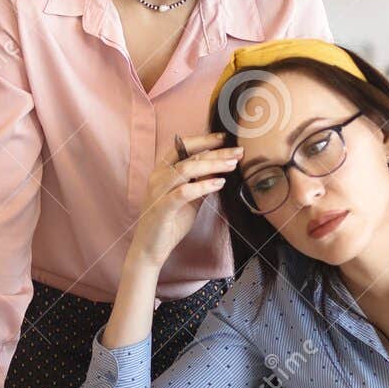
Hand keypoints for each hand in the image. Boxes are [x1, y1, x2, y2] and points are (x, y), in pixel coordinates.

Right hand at [128, 134, 241, 268]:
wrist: (150, 249)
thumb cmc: (170, 223)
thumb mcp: (189, 200)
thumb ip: (200, 183)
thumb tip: (220, 170)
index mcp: (162, 172)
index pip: (182, 147)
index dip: (204, 140)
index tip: (225, 138)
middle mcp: (158, 177)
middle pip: (189, 156)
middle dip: (216, 152)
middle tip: (238, 151)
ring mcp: (158, 191)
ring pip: (186, 169)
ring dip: (212, 165)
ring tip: (232, 166)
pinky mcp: (162, 208)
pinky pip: (184, 192)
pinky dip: (203, 186)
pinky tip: (220, 184)